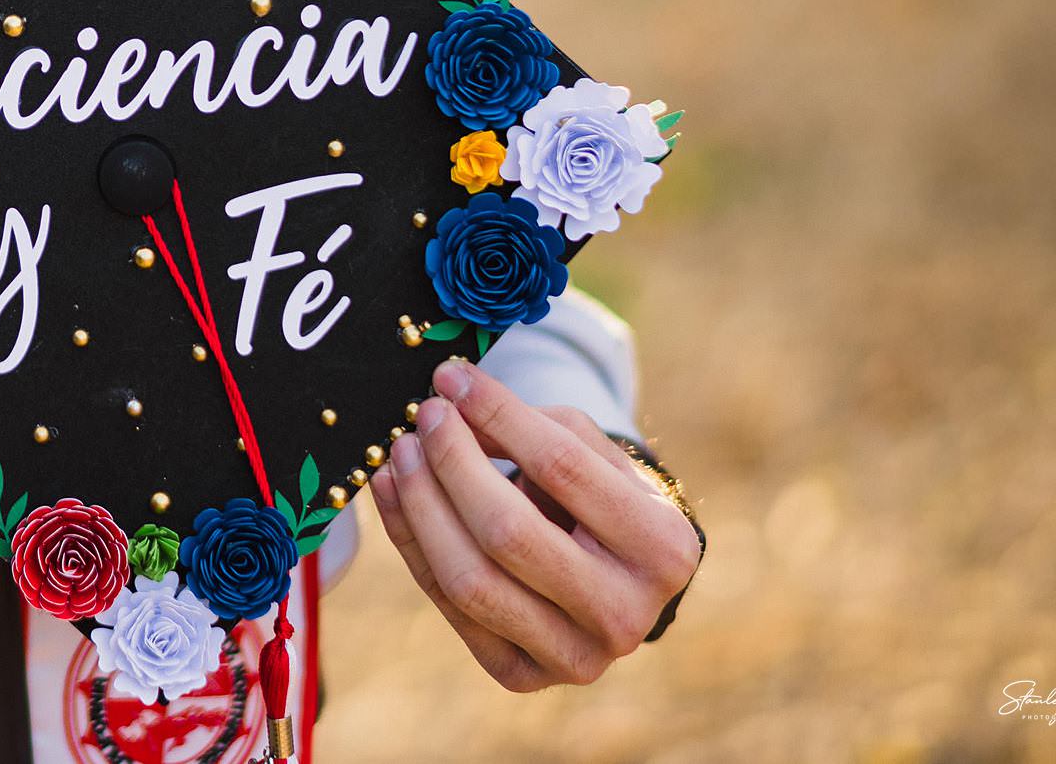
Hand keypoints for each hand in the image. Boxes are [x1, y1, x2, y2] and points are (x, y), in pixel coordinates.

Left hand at [368, 357, 700, 691]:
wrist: (616, 581)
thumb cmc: (600, 500)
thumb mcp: (585, 450)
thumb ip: (525, 424)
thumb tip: (450, 404)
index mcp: (663, 548)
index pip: (562, 469)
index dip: (498, 416)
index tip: (450, 378)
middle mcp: (626, 615)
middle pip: (507, 532)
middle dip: (451, 464)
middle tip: (423, 417)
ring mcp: (575, 657)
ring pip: (470, 580)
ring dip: (420, 506)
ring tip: (399, 455)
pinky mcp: (522, 677)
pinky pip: (449, 607)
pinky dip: (411, 543)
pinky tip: (393, 494)